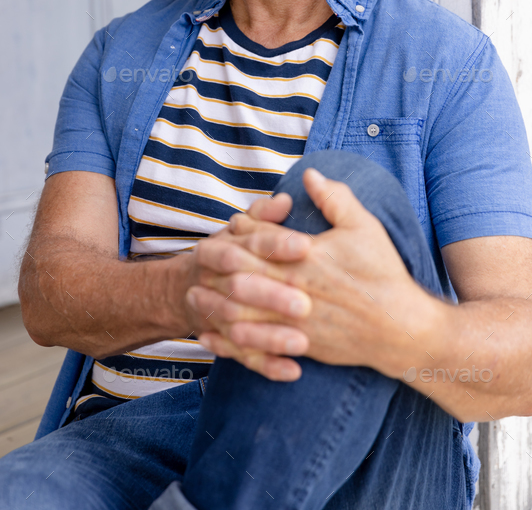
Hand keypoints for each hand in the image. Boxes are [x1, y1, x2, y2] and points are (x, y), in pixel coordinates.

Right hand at [185, 191, 313, 379]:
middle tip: (306, 303)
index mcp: (215, 248)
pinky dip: (267, 365)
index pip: (245, 243)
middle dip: (272, 295)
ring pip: (238, 327)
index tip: (306, 245)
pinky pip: (243, 357)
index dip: (275, 243)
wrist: (186, 289)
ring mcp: (213, 314)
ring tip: (303, 342)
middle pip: (239, 287)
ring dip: (270, 336)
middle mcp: (210, 281)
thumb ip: (263, 216)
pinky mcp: (222, 342)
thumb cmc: (230, 252)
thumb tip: (285, 201)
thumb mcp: (241, 228)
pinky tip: (293, 370)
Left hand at [189, 169, 435, 380]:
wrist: (400, 329)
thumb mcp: (364, 227)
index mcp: (305, 256)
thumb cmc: (383, 274)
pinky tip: (212, 336)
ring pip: (240, 311)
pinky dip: (228, 340)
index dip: (243, 228)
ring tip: (194, 295)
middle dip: (219, 262)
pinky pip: (253, 345)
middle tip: (201, 253)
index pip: (260, 237)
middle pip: (241, 272)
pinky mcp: (296, 345)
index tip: (234, 222)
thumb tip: (310, 173)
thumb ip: (335, 198)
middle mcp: (293, 288)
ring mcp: (292, 320)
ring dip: (214, 302)